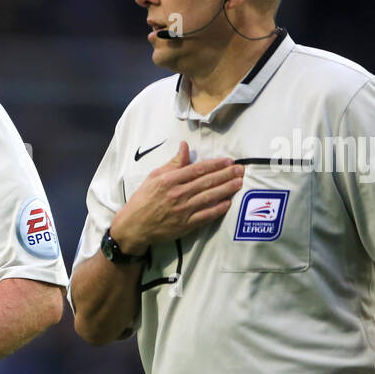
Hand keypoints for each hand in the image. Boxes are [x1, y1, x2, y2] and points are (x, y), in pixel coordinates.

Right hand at [113, 142, 244, 253]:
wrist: (133, 227)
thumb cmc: (142, 200)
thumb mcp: (153, 177)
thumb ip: (172, 163)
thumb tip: (185, 146)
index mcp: (169, 180)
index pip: (198, 169)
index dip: (215, 164)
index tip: (228, 161)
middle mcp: (177, 194)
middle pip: (207, 181)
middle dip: (226, 174)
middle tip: (241, 169)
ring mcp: (182, 210)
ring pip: (209, 197)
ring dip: (227, 189)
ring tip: (239, 182)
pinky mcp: (185, 225)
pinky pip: (206, 216)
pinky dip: (218, 209)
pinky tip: (228, 203)